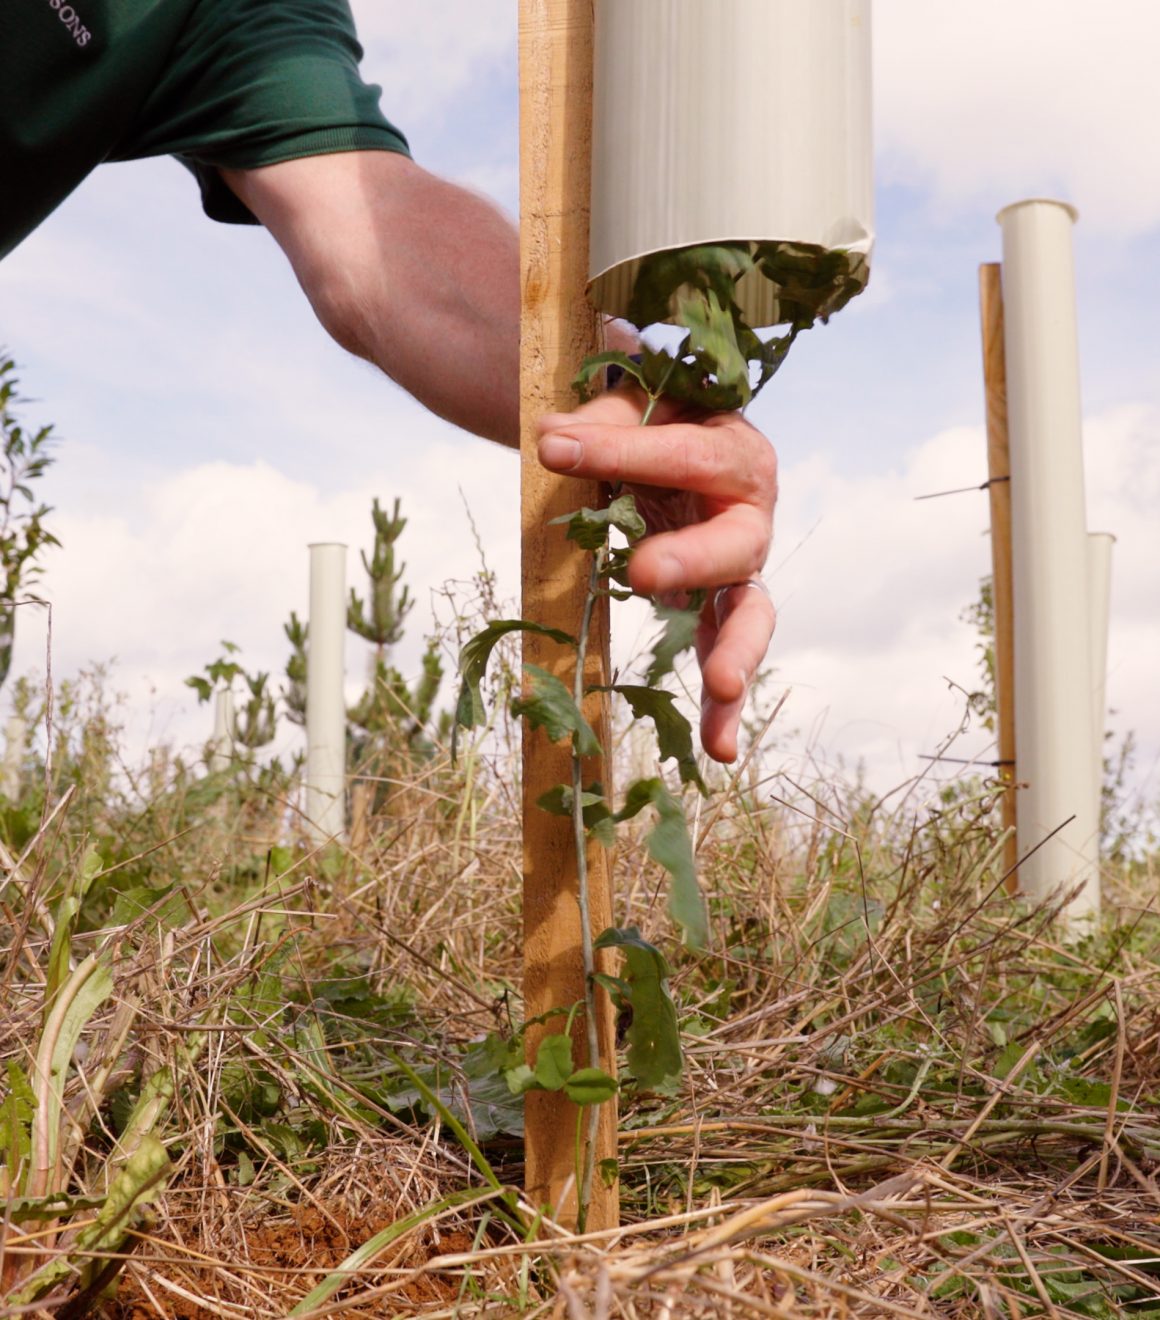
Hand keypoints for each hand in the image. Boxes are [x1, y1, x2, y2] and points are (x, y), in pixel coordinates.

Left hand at [537, 388, 777, 763]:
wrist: (676, 443)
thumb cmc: (655, 422)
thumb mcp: (631, 404)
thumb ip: (598, 421)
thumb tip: (551, 441)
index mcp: (733, 451)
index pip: (682, 453)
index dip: (620, 450)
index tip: (553, 449)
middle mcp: (750, 514)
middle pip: (735, 543)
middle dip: (693, 560)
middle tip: (644, 572)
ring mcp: (740, 570)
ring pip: (750, 614)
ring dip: (736, 653)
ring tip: (724, 688)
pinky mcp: (720, 610)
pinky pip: (723, 656)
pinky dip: (721, 707)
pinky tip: (718, 752)